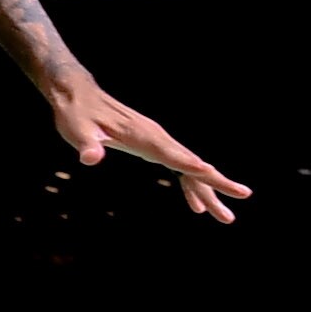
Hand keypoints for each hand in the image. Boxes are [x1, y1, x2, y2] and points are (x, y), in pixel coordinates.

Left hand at [50, 77, 248, 222]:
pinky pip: (178, 166)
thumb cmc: (76, 113)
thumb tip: (89, 158)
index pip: (174, 155)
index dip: (193, 167)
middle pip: (193, 165)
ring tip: (225, 217)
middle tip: (234, 209)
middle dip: (215, 186)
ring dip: (208, 191)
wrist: (77, 94)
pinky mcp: (151, 143)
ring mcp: (157, 140)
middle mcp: (157, 137)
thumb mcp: (76, 131)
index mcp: (144, 136)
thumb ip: (87, 146)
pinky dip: (190, 184)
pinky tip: (195, 204)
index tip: (214, 176)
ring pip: (190, 167)